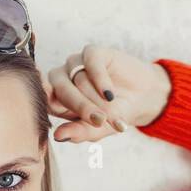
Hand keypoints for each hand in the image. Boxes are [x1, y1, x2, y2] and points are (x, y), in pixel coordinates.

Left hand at [43, 45, 171, 142]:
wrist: (142, 99)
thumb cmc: (114, 114)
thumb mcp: (99, 129)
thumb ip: (78, 132)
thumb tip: (58, 137)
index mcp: (57, 101)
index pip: (47, 103)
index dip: (53, 107)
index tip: (59, 111)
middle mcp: (62, 80)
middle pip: (62, 90)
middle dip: (83, 108)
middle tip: (100, 121)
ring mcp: (75, 64)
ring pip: (78, 79)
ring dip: (97, 98)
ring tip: (114, 109)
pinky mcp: (92, 53)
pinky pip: (90, 63)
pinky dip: (100, 79)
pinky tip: (109, 93)